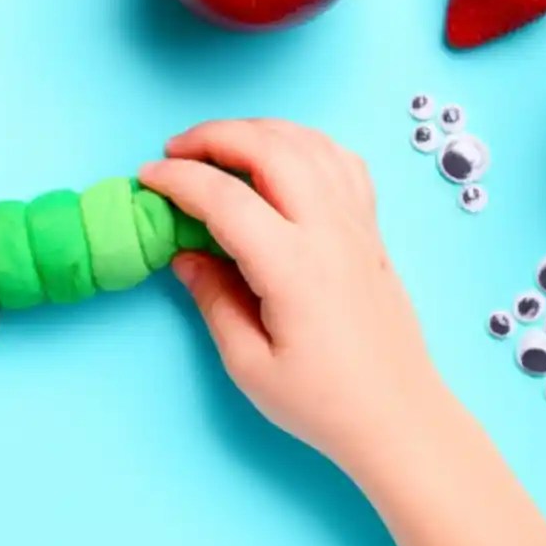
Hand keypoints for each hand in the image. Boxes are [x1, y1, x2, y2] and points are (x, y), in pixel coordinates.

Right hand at [139, 119, 438, 466]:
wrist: (397, 416)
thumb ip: (213, 299)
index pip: (225, 198)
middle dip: (215, 135)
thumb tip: (185, 254)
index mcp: (293, 268)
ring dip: (259, 130)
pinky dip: (304, 143)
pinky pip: (341, 161)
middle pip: (270, 148)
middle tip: (176, 148)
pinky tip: (280, 157)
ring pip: (309, 143)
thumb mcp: (249, 364)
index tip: (147, 177)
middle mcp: (329, 232)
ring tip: (220, 144)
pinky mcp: (371, 230)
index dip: (179, 179)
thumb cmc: (322, 402)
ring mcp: (357, 225)